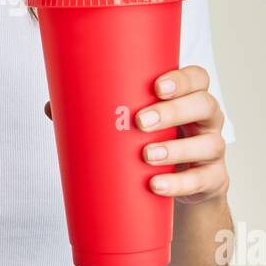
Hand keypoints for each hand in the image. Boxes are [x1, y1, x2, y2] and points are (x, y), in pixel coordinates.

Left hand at [43, 64, 228, 205]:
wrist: (177, 188)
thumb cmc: (153, 143)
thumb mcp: (132, 127)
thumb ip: (96, 114)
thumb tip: (52, 106)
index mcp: (188, 98)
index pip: (197, 78)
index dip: (182, 79)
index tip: (156, 86)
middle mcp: (206, 120)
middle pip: (205, 105)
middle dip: (174, 111)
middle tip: (140, 121)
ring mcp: (213, 150)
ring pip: (209, 144)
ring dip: (177, 149)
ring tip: (146, 155)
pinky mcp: (213, 180)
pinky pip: (204, 180)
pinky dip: (180, 183)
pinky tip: (157, 184)